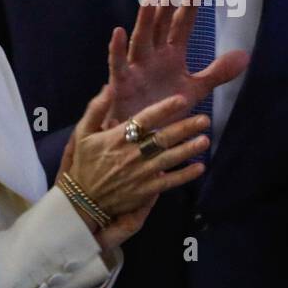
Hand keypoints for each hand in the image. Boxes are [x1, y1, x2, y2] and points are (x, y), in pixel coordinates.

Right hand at [57, 88, 209, 252]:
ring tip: (205, 140)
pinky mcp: (145, 190)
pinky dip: (185, 175)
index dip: (164, 108)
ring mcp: (140, 173)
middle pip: (163, 138)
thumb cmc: (84, 163)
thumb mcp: (82, 132)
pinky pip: (169, 182)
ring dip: (189, 149)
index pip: (145, 119)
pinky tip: (199, 168)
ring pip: (169, 159)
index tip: (182, 100)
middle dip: (185, 128)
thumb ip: (96, 109)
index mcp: (117, 137)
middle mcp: (131, 154)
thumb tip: (109, 87)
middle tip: (204, 119)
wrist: (82, 200)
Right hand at [104, 0, 249, 125]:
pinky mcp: (122, 83)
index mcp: (170, 55)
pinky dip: (117, 49)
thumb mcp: (196, 89)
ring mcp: (136, 68)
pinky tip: (118, 32)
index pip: (181, 26)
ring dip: (144, 20)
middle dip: (166, 6)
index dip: (189, 8)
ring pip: (140, 39)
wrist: (146, 136)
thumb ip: (217, 72)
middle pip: (159, 26)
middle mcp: (152, 56)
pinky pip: (118, 64)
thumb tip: (245, 55)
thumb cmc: (166, 108)